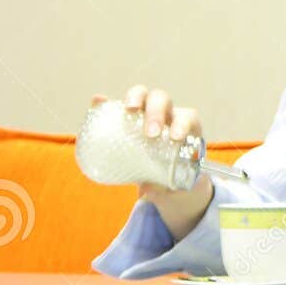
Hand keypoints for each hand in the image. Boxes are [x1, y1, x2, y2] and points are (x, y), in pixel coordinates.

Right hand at [94, 85, 213, 239]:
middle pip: (164, 101)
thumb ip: (166, 189)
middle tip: (149, 133)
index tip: (175, 138)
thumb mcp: (177, 189)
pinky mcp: (124, 119)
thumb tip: (146, 189)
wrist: (167, 183)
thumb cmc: (178, 182)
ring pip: (143, 96)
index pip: (187, 118)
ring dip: (136, 98)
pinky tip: (98, 102)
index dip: (182, 124)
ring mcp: (144, 114)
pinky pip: (114, 107)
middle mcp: (167, 116)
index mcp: (186, 130)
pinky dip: (106, 103)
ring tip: (128, 109)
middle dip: (156, 113)